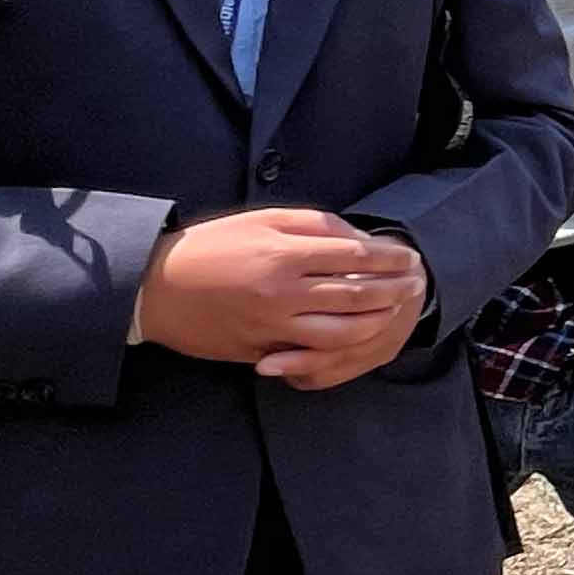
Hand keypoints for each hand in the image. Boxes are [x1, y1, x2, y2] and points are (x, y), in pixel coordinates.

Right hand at [135, 210, 428, 386]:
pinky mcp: (262, 350)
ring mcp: (272, 327)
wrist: (156, 289)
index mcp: (283, 255)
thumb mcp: (262, 220)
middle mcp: (282, 294)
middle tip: (417, 284)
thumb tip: (359, 239)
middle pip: (357, 297)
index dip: (390, 259)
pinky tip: (363, 337)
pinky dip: (343, 348)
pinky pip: (312, 354)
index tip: (410, 257)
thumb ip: (314, 226)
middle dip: (394, 291)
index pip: (355, 258)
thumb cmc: (212, 246)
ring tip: (397, 311)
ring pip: (343, 333)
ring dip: (378, 322)